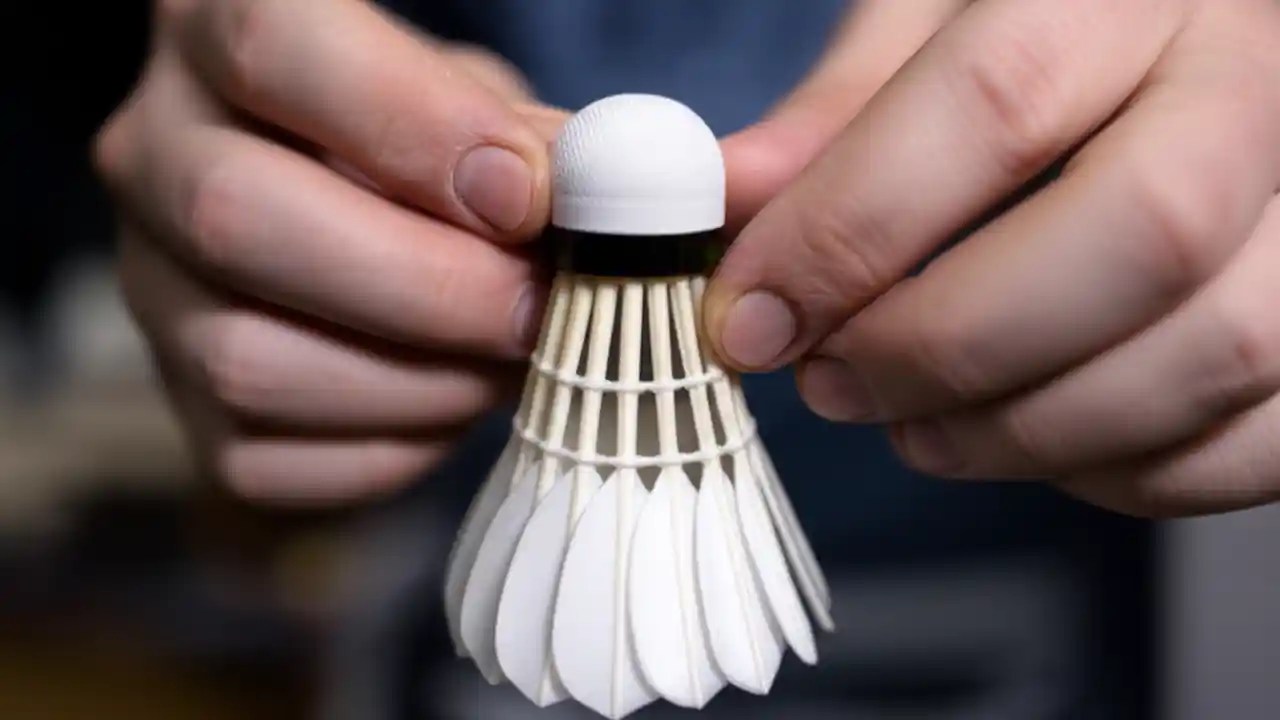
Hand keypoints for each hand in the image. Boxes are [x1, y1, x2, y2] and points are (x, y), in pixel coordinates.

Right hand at [93, 0, 565, 504]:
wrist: (362, 225)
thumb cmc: (432, 147)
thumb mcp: (480, 105)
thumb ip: (529, 144)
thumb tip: (591, 207)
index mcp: (216, 29)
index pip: (271, 50)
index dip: (415, 130)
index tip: (527, 197)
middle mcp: (154, 154)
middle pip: (235, 217)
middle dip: (424, 284)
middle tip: (536, 310)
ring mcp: (151, 289)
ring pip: (248, 362)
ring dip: (418, 383)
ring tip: (508, 362)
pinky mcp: (182, 405)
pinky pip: (271, 462)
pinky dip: (393, 446)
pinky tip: (453, 403)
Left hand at [709, 0, 1279, 517]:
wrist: (1160, 67)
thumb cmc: (1032, 42)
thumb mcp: (927, 31)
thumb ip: (837, 116)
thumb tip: (730, 200)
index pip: (1001, 98)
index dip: (855, 227)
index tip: (752, 314)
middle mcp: (1256, 86)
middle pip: (1144, 233)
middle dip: (948, 342)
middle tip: (830, 378)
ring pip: (1211, 354)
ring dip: (1020, 429)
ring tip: (909, 423)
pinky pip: (1248, 443)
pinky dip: (1110, 473)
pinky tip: (1020, 436)